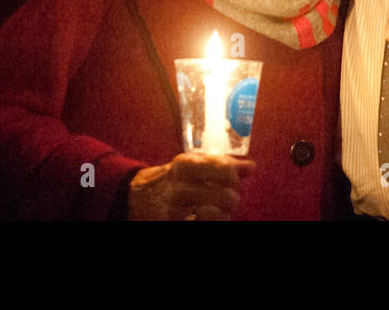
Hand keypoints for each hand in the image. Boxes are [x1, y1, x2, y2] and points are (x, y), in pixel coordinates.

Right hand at [126, 152, 256, 220]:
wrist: (137, 196)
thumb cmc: (172, 178)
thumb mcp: (192, 164)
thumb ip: (221, 164)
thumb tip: (251, 167)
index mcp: (186, 164)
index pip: (226, 171)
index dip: (236, 179)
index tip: (233, 182)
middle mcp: (180, 184)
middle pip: (226, 196)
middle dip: (233, 200)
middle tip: (230, 199)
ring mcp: (175, 207)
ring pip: (217, 215)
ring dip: (225, 214)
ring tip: (221, 210)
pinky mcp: (172, 221)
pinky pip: (202, 224)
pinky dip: (212, 220)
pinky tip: (208, 217)